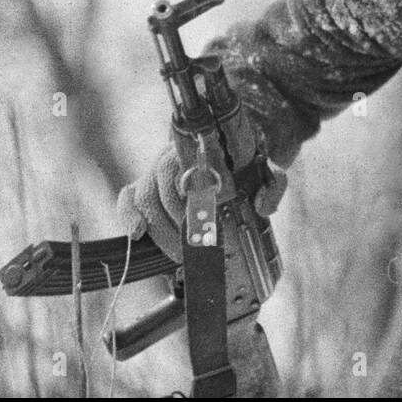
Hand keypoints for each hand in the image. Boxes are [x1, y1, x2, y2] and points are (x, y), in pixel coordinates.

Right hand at [115, 143, 288, 262]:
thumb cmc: (245, 166)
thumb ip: (273, 185)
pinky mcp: (144, 186)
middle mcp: (173, 159)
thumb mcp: (267, 172)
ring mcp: (156, 172)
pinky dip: (128, 215)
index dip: (188, 197)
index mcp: (201, 153)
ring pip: (146, 197)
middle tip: (195, 247)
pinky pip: (128, 198)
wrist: (227, 149)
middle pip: (163, 190)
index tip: (196, 218)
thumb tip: (263, 207)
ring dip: (160, 230)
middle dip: (177, 225)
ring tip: (179, 252)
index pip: (187, 172)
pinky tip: (137, 234)